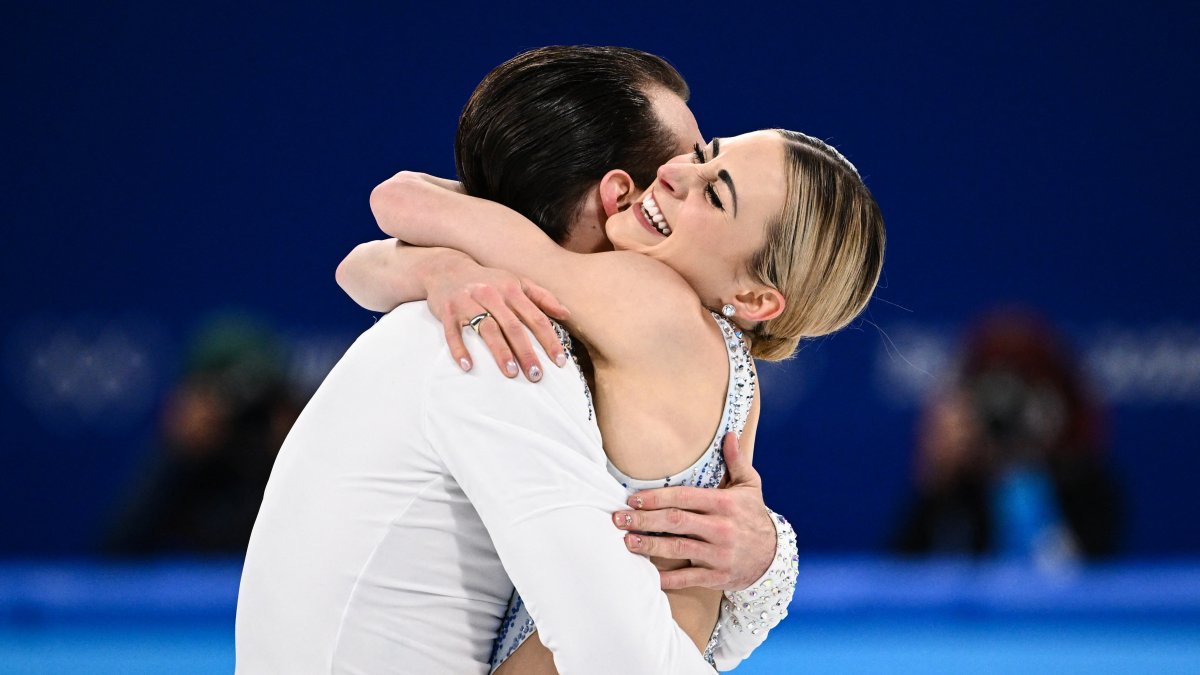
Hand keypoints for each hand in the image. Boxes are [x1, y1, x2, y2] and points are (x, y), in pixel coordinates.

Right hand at [425, 256, 570, 381]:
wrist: (447, 269)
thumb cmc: (488, 280)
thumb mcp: (516, 282)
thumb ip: (542, 297)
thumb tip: (566, 314)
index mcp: (511, 289)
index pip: (535, 317)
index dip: (549, 339)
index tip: (559, 361)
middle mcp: (491, 294)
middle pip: (512, 326)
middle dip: (526, 352)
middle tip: (536, 374)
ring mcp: (468, 302)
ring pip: (487, 329)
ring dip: (500, 352)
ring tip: (511, 372)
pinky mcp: (448, 311)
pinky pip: (454, 332)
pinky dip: (460, 349)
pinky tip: (468, 366)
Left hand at [612, 433, 775, 590]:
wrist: (773, 556)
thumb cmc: (753, 516)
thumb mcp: (750, 486)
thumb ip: (736, 460)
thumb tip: (728, 434)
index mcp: (724, 504)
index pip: (684, 498)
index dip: (656, 497)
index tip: (633, 498)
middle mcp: (721, 528)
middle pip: (676, 522)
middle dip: (644, 519)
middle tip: (619, 518)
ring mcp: (719, 554)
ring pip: (678, 549)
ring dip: (650, 545)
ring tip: (627, 541)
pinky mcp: (718, 576)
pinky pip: (689, 578)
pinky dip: (668, 579)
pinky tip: (648, 576)